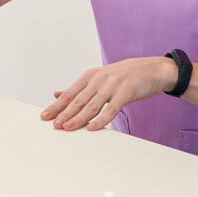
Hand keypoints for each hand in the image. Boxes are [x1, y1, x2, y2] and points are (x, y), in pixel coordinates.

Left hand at [41, 57, 176, 130]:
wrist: (152, 69)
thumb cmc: (124, 76)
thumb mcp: (99, 78)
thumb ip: (79, 88)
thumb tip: (56, 94)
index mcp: (90, 76)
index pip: (70, 93)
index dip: (57, 105)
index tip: (45, 116)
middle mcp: (99, 79)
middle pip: (78, 100)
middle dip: (64, 113)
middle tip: (54, 125)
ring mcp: (112, 85)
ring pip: (92, 105)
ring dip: (78, 118)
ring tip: (67, 128)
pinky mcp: (126, 93)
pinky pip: (111, 109)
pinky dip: (100, 119)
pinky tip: (92, 128)